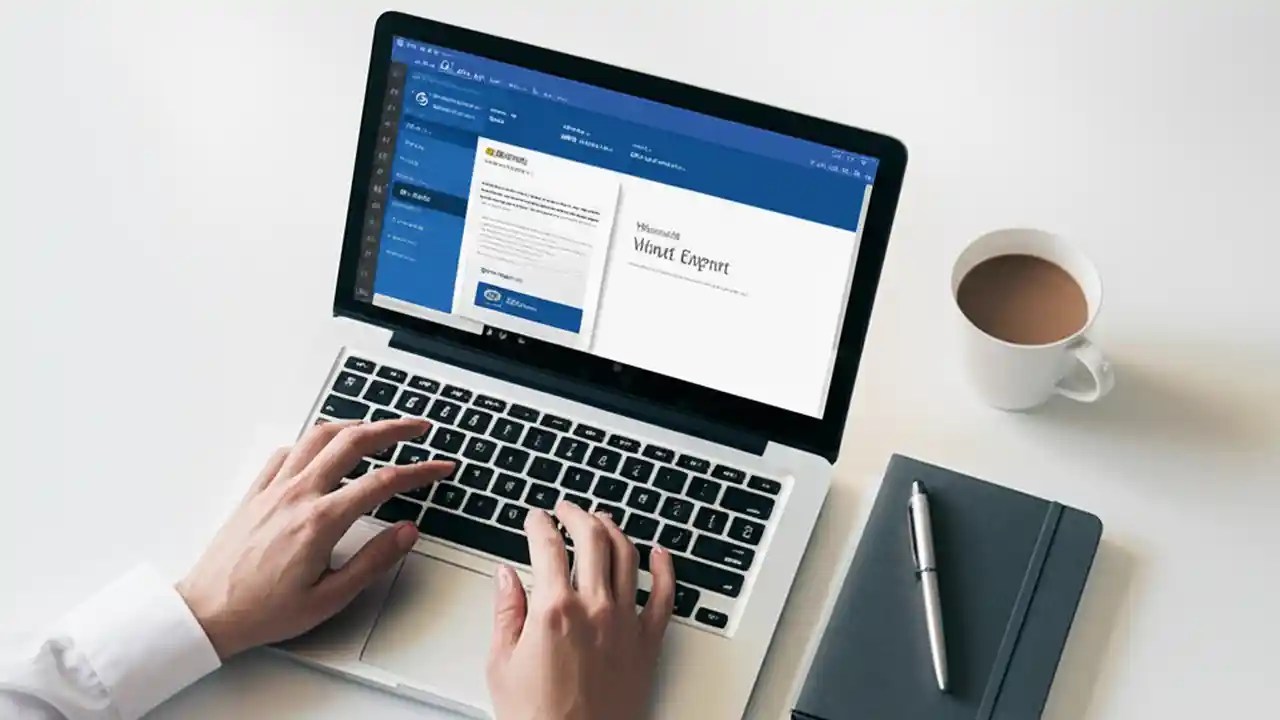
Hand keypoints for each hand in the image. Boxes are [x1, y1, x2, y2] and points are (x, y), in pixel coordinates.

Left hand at [177, 418, 451, 658]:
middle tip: (417, 427)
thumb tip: (406, 533)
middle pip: (353, 442)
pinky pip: (287, 451)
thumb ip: (373, 561)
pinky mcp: (256, 491)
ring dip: (354, 424)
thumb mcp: (329, 598)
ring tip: (376, 426)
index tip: (439, 467)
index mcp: (320, 522)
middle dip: (393, 428)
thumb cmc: (262, 611)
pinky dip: (312, 440)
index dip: (419, 471)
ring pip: (319, 436)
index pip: (383, 482)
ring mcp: (274, 489)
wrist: (206, 613)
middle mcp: (297, 495)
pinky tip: (322, 447)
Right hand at [486, 501, 676, 719]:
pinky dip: (664, 568)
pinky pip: (665, 595)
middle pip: (592, 538)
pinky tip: (658, 553)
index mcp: (554, 610)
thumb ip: (506, 611)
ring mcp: (625, 622)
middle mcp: (594, 608)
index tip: (535, 518)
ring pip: (628, 556)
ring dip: (614, 529)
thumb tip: (505, 577)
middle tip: (567, 509)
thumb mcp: (501, 663)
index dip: (539, 523)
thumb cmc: (537, 718)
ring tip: (602, 521)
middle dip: (577, 514)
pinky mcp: (647, 643)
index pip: (547, 545)